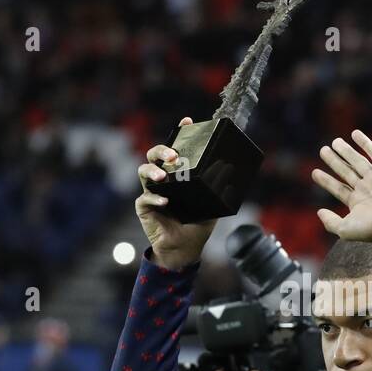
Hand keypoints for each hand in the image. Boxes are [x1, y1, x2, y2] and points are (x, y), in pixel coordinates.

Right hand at [135, 116, 217, 269]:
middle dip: (161, 151)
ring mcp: (151, 192)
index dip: (180, 133)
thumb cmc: (197, 225)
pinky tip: (165, 202)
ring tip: (163, 175)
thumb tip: (229, 169)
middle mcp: (163, 179)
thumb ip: (218, 189)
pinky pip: (144, 199)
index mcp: (178, 175)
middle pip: (154, 156)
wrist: (184, 249)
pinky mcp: (144, 208)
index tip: (188, 121)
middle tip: (173, 156)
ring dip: (152, 171)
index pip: (176, 149)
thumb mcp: (212, 205)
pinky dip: (154, 199)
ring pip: (143, 172)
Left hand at [311, 129, 371, 250]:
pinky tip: (355, 134)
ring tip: (334, 142)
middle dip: (334, 161)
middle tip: (323, 150)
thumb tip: (319, 212)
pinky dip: (365, 143)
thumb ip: (330, 222)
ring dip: (346, 151)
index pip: (338, 188)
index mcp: (357, 202)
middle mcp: (366, 189)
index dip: (326, 181)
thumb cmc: (370, 230)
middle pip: (346, 172)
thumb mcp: (344, 229)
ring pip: (357, 161)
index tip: (314, 173)